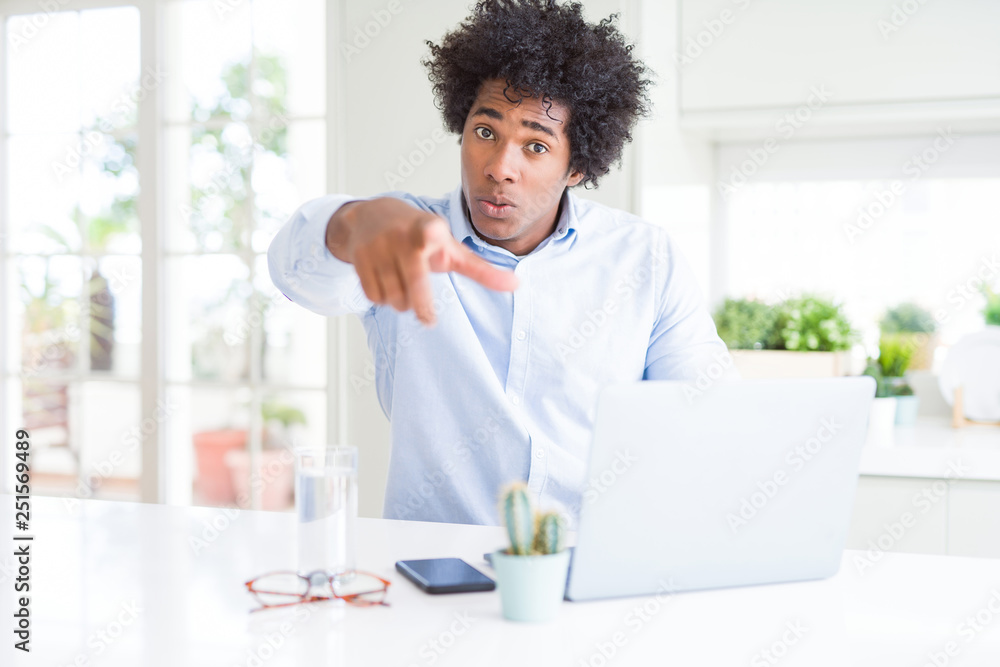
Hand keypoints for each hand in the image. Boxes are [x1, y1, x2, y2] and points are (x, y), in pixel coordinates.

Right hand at [327, 197, 518, 324]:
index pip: (427, 253)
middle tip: (425, 314)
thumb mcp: (451, 249)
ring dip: (399, 302)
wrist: (372, 215)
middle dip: (417, 306)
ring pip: (391, 298)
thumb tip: (517, 286)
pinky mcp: (358, 256)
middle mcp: (401, 236)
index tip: (430, 277)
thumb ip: (482, 270)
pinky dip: (380, 297)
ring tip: (404, 286)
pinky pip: (373, 295)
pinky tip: (386, 282)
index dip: (428, 274)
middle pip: (410, 295)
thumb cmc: (421, 236)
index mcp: (429, 230)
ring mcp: (377, 246)